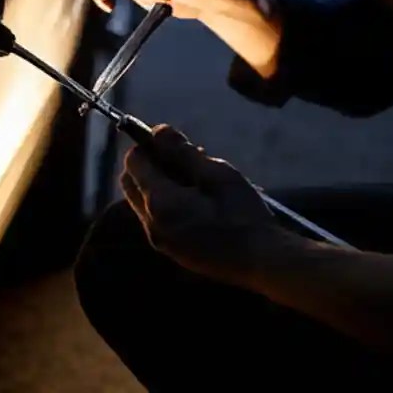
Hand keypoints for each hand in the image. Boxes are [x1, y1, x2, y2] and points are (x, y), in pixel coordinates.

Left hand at [121, 126, 295, 288]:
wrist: (262, 262)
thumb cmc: (243, 215)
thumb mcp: (217, 174)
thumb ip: (183, 152)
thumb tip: (158, 130)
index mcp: (160, 203)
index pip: (134, 162)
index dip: (148, 145)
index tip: (171, 140)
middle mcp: (151, 224)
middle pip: (131, 183)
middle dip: (149, 164)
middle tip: (183, 158)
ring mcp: (160, 240)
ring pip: (143, 201)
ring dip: (159, 183)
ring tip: (197, 179)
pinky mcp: (171, 250)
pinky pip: (156, 218)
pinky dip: (167, 202)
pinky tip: (199, 201)